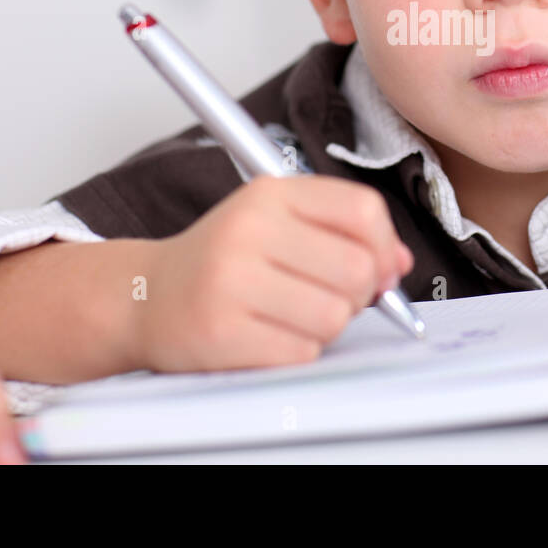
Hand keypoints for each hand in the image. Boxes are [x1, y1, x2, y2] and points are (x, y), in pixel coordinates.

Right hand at [137, 174, 413, 372]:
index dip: (385, 245)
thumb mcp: (277, 224)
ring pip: (335, 315)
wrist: (149, 297)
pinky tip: (271, 335)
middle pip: (357, 268)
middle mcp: (248, 230)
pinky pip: (302, 352)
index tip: (381, 266)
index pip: (362, 210)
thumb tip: (398, 263)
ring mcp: (231, 282)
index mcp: (269, 195)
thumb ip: (342, 233)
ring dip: (328, 325)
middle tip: (332, 295)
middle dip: (359, 292)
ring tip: (295, 315)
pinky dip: (298, 350)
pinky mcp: (222, 333)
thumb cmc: (224, 260)